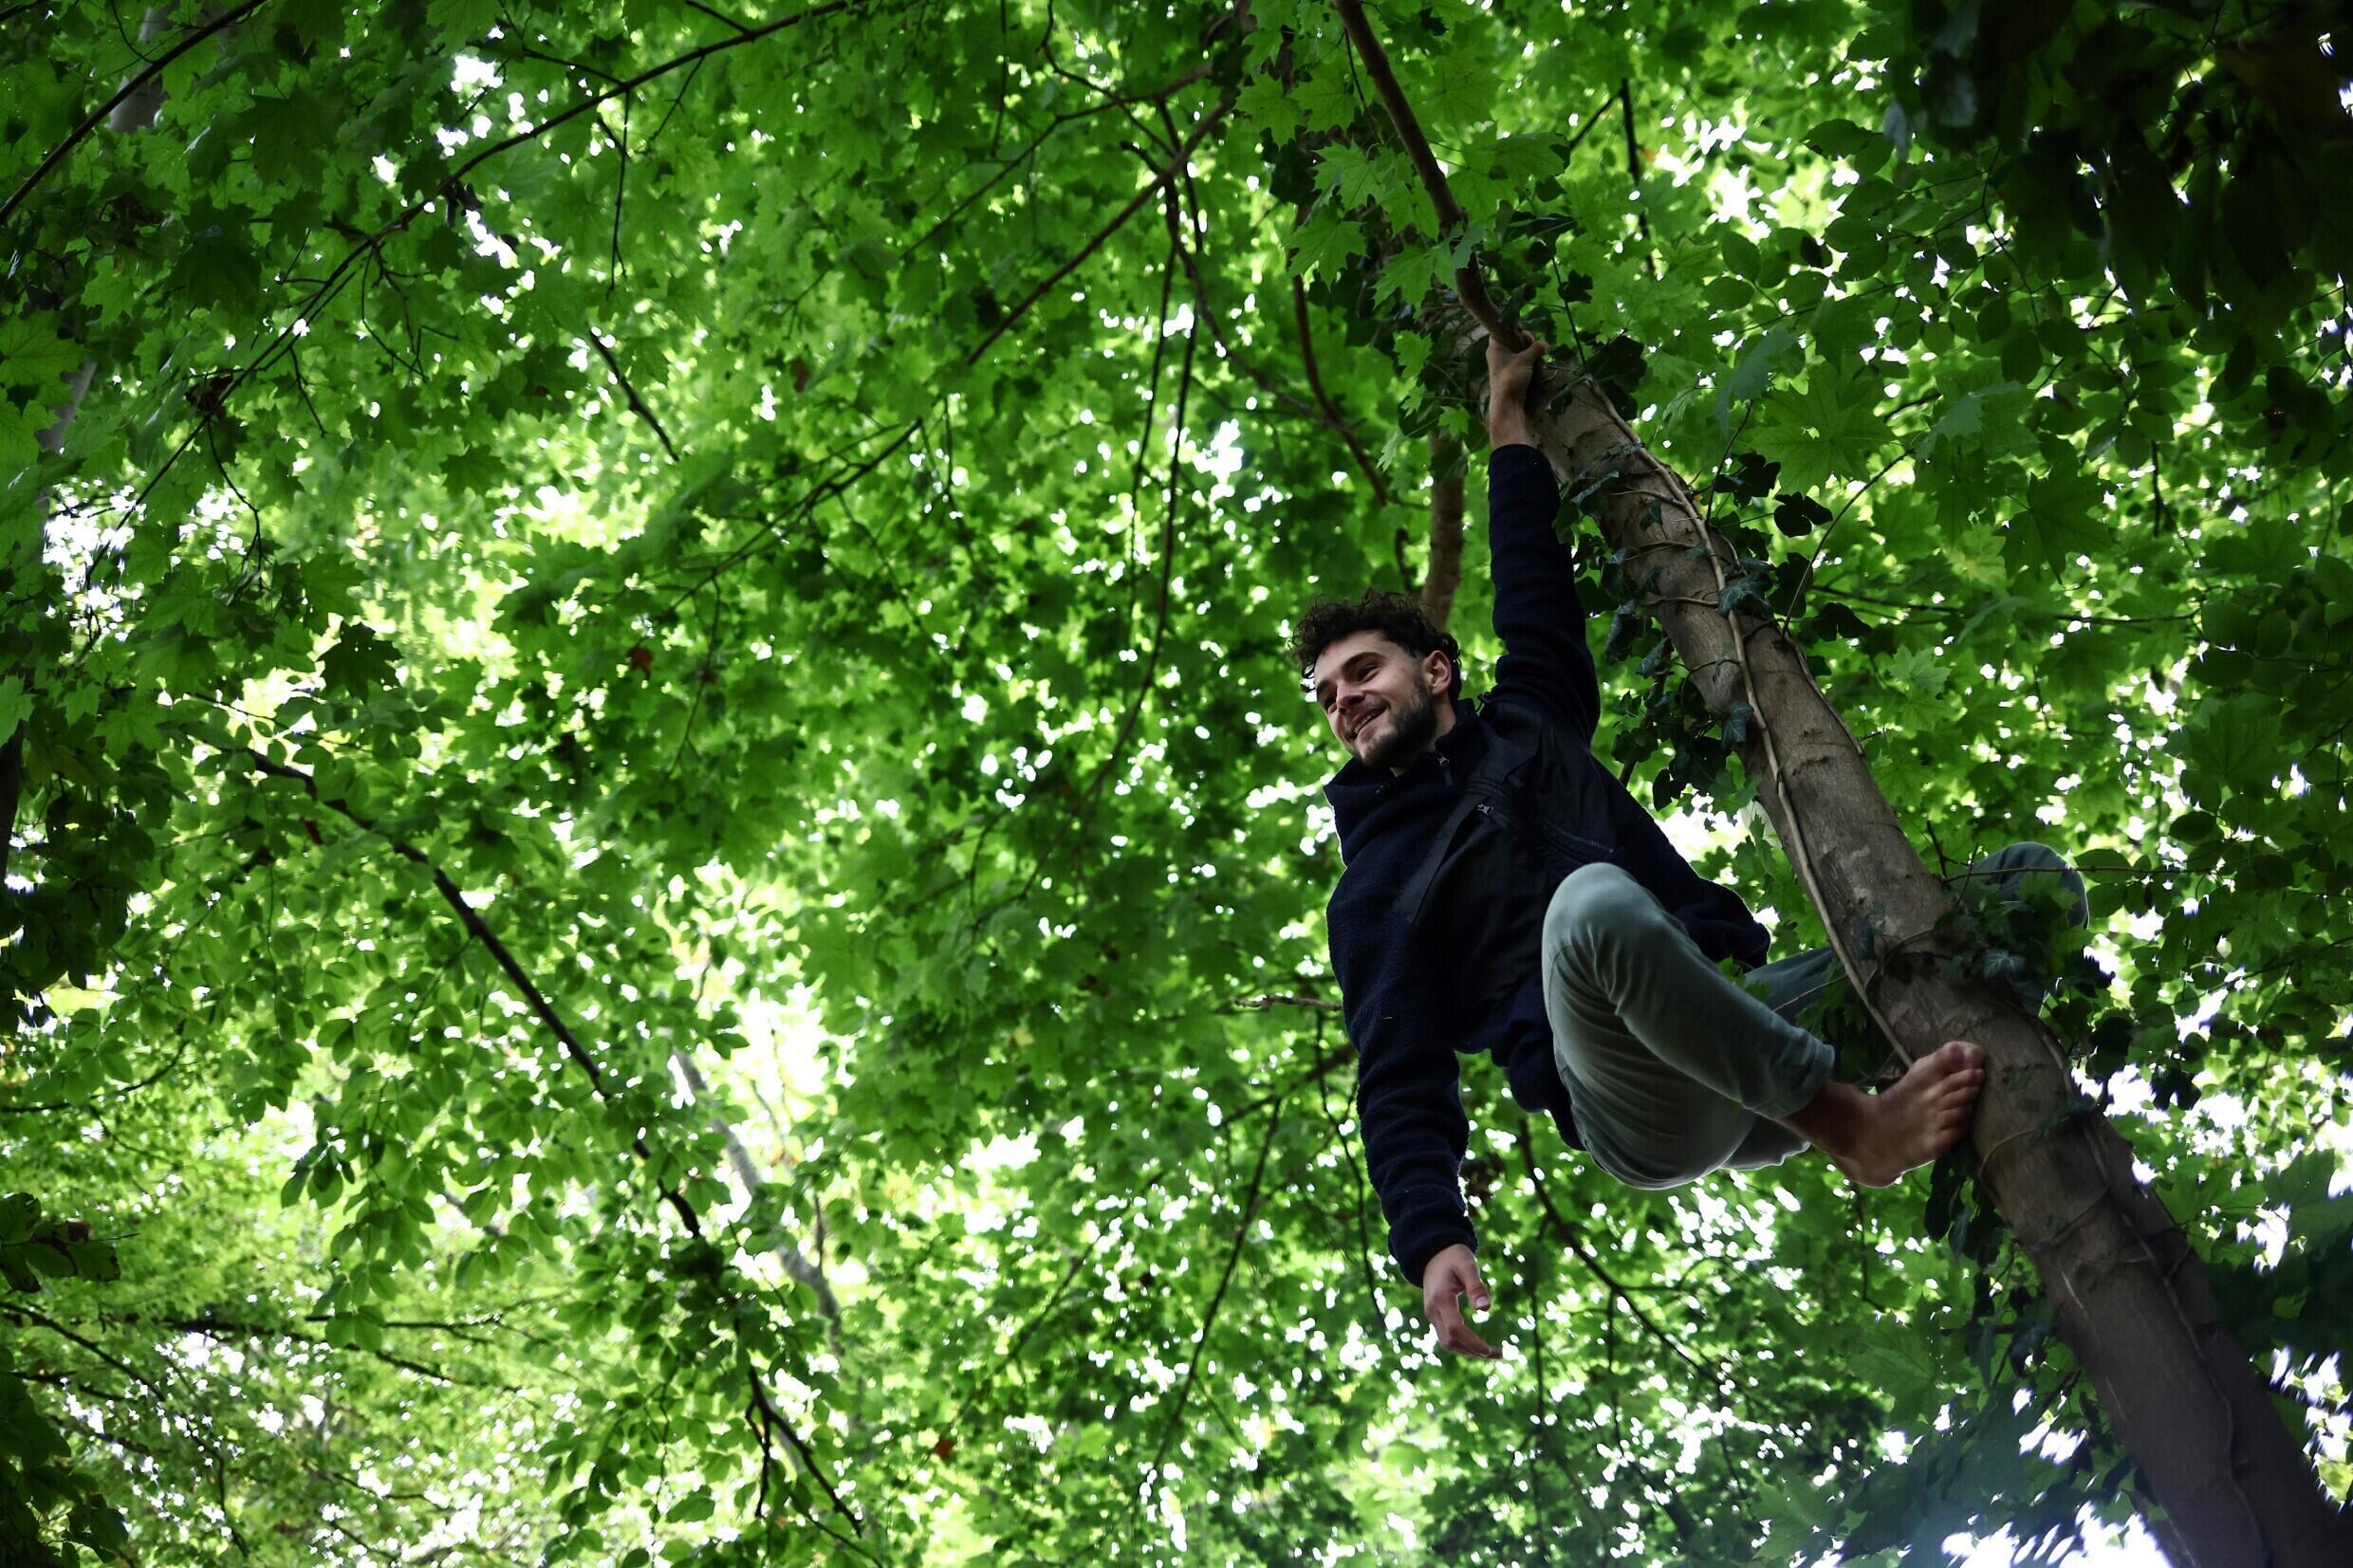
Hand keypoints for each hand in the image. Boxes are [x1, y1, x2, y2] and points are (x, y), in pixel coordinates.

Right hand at [1421, 1243, 1499, 1359]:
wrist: (1433, 1253)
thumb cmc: (1453, 1257)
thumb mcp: (1467, 1266)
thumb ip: (1476, 1286)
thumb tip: (1485, 1309)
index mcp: (1441, 1299)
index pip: (1455, 1329)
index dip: (1472, 1342)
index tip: (1491, 1350)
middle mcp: (1432, 1310)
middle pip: (1449, 1341)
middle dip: (1473, 1351)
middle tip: (1499, 1353)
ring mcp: (1432, 1314)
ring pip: (1447, 1342)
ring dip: (1468, 1350)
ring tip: (1492, 1352)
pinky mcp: (1436, 1316)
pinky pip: (1447, 1336)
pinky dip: (1463, 1344)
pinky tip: (1478, 1344)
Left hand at [1484, 333, 1546, 449]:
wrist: (1508, 402)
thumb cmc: (1512, 377)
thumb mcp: (1525, 360)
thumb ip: (1535, 349)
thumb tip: (1545, 344)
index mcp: (1495, 346)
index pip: (1503, 329)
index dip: (1514, 328)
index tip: (1524, 332)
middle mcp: (1498, 353)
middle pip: (1514, 339)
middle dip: (1527, 342)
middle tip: (1534, 345)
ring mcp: (1504, 363)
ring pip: (1520, 351)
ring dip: (1530, 353)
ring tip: (1537, 356)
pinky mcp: (1511, 372)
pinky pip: (1521, 361)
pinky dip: (1529, 362)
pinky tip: (1536, 364)